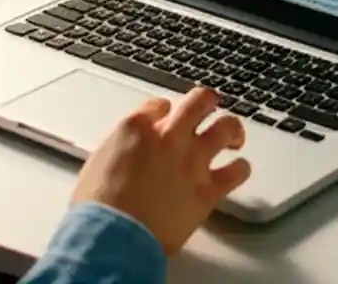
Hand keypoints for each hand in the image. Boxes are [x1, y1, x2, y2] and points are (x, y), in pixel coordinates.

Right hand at [71, 88, 251, 253]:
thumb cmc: (97, 207)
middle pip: (200, 101)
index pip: (159, 104)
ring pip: (227, 126)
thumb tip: (130, 148)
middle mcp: (169, 137)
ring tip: (233, 138)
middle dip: (206, 103)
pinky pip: (238, 170)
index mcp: (137, 127)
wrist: (113, 236)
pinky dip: (240, 168)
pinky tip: (236, 171)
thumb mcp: (98, 162)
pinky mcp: (208, 189)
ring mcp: (193, 161)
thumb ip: (121, 147)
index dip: (164, 111)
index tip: (165, 117)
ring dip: (231, 130)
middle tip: (208, 110)